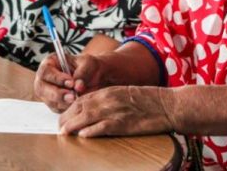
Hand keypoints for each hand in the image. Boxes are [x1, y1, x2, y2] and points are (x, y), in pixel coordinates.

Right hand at [35, 53, 105, 112]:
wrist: (94, 76)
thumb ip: (83, 72)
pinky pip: (56, 109)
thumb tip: (77, 86)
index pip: (45, 72)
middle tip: (73, 96)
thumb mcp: (88, 63)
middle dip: (58, 94)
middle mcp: (44, 78)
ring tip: (76, 100)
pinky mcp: (53, 103)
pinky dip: (66, 108)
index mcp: (49, 63)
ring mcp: (47, 92)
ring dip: (63, 103)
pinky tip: (75, 104)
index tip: (71, 83)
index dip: (57, 78)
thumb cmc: (87, 66)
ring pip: (49, 101)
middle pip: (42, 89)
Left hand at [58, 86, 175, 136]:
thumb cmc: (148, 101)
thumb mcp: (125, 94)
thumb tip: (93, 109)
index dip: (70, 108)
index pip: (82, 98)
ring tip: (64, 133)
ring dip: (72, 125)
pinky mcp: (122, 123)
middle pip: (79, 107)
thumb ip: (109, 100)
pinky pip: (101, 127)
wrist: (166, 105)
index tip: (64, 116)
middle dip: (67, 117)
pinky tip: (82, 135)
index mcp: (109, 91)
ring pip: (86, 117)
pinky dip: (90, 131)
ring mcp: (114, 111)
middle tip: (59, 127)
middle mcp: (108, 99)